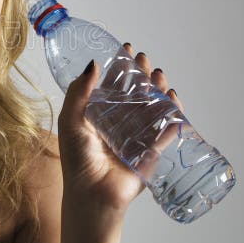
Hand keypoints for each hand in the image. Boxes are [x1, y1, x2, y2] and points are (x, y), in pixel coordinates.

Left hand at [57, 43, 184, 213]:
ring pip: (152, 106)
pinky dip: (173, 114)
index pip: (113, 84)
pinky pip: (166, 129)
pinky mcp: (151, 150)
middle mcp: (119, 121)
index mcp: (99, 113)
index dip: (120, 66)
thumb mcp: (70, 120)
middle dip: (142, 74)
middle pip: (135, 91)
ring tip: (159, 76)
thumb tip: (93, 63)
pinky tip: (173, 100)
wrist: (92, 193)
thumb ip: (78, 92)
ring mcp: (137, 135)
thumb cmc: (77, 159)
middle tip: (144, 60)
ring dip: (158, 89)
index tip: (126, 49)